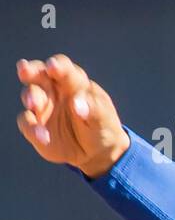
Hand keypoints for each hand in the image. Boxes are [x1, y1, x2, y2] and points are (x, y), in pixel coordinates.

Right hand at [16, 55, 130, 178]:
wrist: (97, 154)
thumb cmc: (102, 128)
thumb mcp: (104, 120)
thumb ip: (93, 109)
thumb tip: (77, 103)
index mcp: (75, 84)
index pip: (64, 69)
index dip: (58, 65)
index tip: (53, 66)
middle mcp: (55, 91)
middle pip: (39, 73)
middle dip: (30, 70)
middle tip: (24, 70)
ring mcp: (43, 107)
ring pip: (30, 94)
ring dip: (31, 97)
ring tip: (35, 106)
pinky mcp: (35, 125)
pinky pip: (27, 122)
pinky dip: (32, 127)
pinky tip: (43, 137)